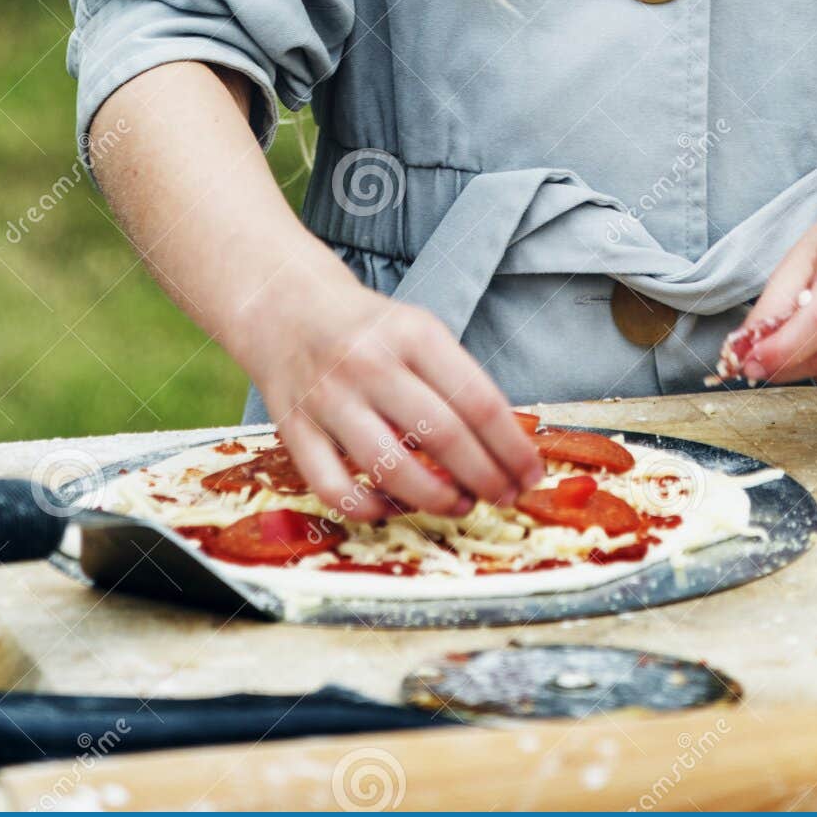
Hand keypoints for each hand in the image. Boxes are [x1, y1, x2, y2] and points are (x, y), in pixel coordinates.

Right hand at [235, 273, 545, 522]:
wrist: (285, 307)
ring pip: (389, 468)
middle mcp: (369, 364)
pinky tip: (395, 508)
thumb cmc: (369, 330)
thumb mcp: (420, 332)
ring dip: (437, 499)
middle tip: (506, 496)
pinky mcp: (293, 429)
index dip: (512, 447)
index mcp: (412, 334)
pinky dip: (370, 509)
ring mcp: (328, 399)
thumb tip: (505, 447)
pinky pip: (334, 488)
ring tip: (461, 503)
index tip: (531, 473)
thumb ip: (456, 381)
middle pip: (442, 436)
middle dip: (486, 477)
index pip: (477, 400)